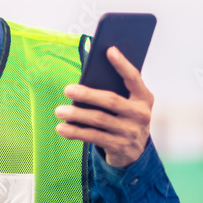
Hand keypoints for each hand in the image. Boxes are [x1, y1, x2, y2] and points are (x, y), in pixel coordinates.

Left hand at [53, 46, 153, 167]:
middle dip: (87, 94)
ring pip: (100, 119)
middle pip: (111, 100)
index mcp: (144, 98)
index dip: (122, 64)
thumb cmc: (124, 118)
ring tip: (59, 111)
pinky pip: (94, 137)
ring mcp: (131, 131)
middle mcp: (140, 114)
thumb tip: (86, 78)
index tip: (109, 50)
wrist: (134, 151)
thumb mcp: (127, 104)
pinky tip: (62, 128)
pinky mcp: (119, 146)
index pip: (133, 78)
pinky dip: (76, 132)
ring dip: (76, 115)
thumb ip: (114, 90)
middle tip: (67, 89)